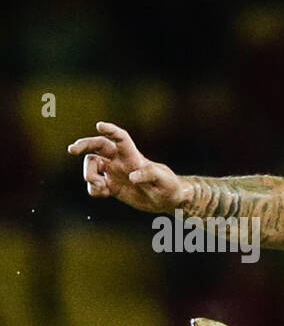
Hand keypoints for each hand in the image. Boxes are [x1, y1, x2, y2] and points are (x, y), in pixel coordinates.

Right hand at [67, 121, 187, 212]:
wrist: (167, 200)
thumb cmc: (169, 186)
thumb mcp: (164, 180)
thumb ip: (149, 175)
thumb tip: (131, 176)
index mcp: (133, 156)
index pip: (120, 138)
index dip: (110, 130)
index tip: (100, 125)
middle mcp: (120, 161)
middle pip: (97, 146)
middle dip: (83, 145)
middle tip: (71, 150)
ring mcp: (114, 173)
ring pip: (91, 166)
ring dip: (89, 175)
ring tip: (100, 186)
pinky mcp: (111, 186)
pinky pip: (94, 185)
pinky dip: (93, 190)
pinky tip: (103, 193)